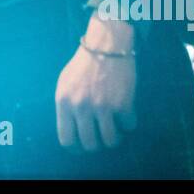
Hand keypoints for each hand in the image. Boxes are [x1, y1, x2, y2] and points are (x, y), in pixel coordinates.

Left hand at [54, 15, 136, 151]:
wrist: (106, 45)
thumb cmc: (84, 65)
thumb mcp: (65, 84)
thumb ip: (66, 107)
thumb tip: (71, 131)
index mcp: (64, 103)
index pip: (66, 140)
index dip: (76, 148)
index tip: (83, 145)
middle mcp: (81, 107)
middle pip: (90, 144)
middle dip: (97, 144)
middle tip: (102, 136)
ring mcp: (102, 107)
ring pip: (111, 141)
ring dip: (115, 138)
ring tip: (116, 129)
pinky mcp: (122, 104)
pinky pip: (129, 127)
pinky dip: (129, 123)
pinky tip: (126, 113)